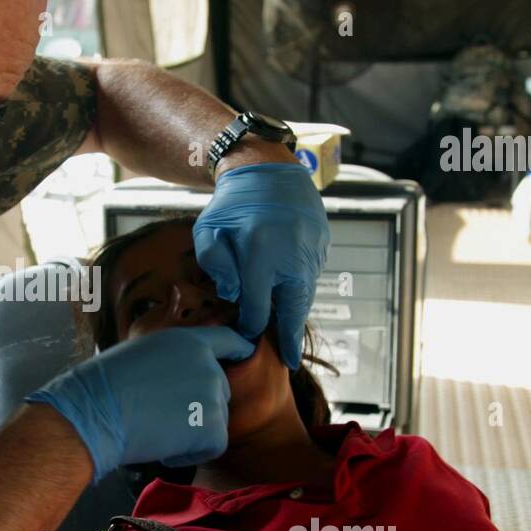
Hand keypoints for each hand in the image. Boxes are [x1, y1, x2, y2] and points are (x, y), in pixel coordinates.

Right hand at [24, 325, 254, 484]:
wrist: (95, 413)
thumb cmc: (104, 384)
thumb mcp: (142, 352)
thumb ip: (172, 358)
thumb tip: (181, 375)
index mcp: (190, 340)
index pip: (229, 340)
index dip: (238, 349)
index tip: (246, 353)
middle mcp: (208, 364)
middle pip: (220, 389)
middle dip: (199, 406)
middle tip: (162, 414)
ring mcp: (212, 395)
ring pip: (217, 419)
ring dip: (193, 430)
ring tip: (157, 429)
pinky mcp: (212, 426)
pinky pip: (213, 445)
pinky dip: (191, 453)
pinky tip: (165, 448)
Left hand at [193, 162, 329, 369]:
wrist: (269, 169)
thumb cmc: (231, 204)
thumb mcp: (208, 230)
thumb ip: (215, 265)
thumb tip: (232, 294)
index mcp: (260, 252)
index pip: (258, 305)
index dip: (252, 326)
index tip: (247, 336)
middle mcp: (292, 253)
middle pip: (293, 307)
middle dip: (290, 336)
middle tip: (290, 360)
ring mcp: (312, 249)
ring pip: (305, 292)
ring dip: (297, 313)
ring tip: (290, 337)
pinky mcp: (322, 244)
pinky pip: (311, 276)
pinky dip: (302, 290)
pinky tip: (291, 302)